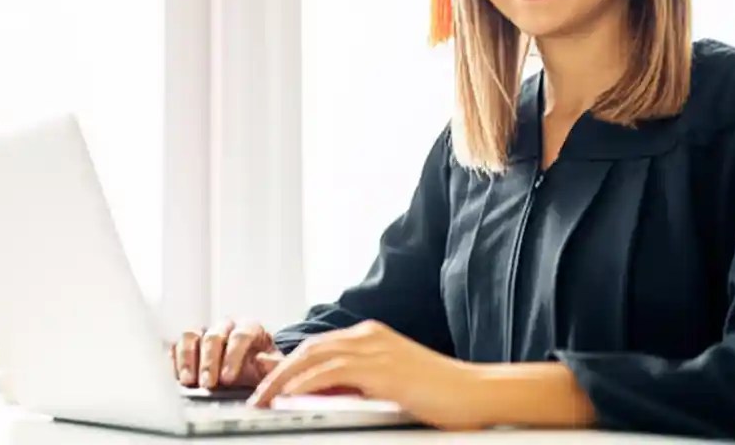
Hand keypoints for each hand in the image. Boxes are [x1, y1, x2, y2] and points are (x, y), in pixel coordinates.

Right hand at [169, 319, 282, 388]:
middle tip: (208, 384)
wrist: (251, 369)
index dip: (234, 356)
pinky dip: (174, 360)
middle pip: (213, 336)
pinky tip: (176, 377)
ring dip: (187, 359)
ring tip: (188, 381)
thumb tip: (262, 361)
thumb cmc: (261, 367)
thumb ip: (271, 365)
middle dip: (209, 361)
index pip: (241, 335)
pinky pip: (176, 345)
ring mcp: (205, 332)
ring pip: (191, 335)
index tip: (229, 378)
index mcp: (249, 327)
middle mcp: (225, 326)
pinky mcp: (189, 344)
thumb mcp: (273, 368)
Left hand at [248, 320, 487, 429]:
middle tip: (258, 393)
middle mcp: (369, 336)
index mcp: (372, 336)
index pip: (320, 346)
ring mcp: (375, 349)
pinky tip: (289, 397)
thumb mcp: (392, 384)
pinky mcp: (380, 369)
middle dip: (279, 370)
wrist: (476, 393)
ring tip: (263, 398)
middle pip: (310, 348)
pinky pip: (329, 373)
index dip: (291, 364)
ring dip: (283, 378)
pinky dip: (304, 384)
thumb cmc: (441, 394)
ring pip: (313, 357)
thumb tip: (326, 395)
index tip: (272, 383)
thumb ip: (361, 384)